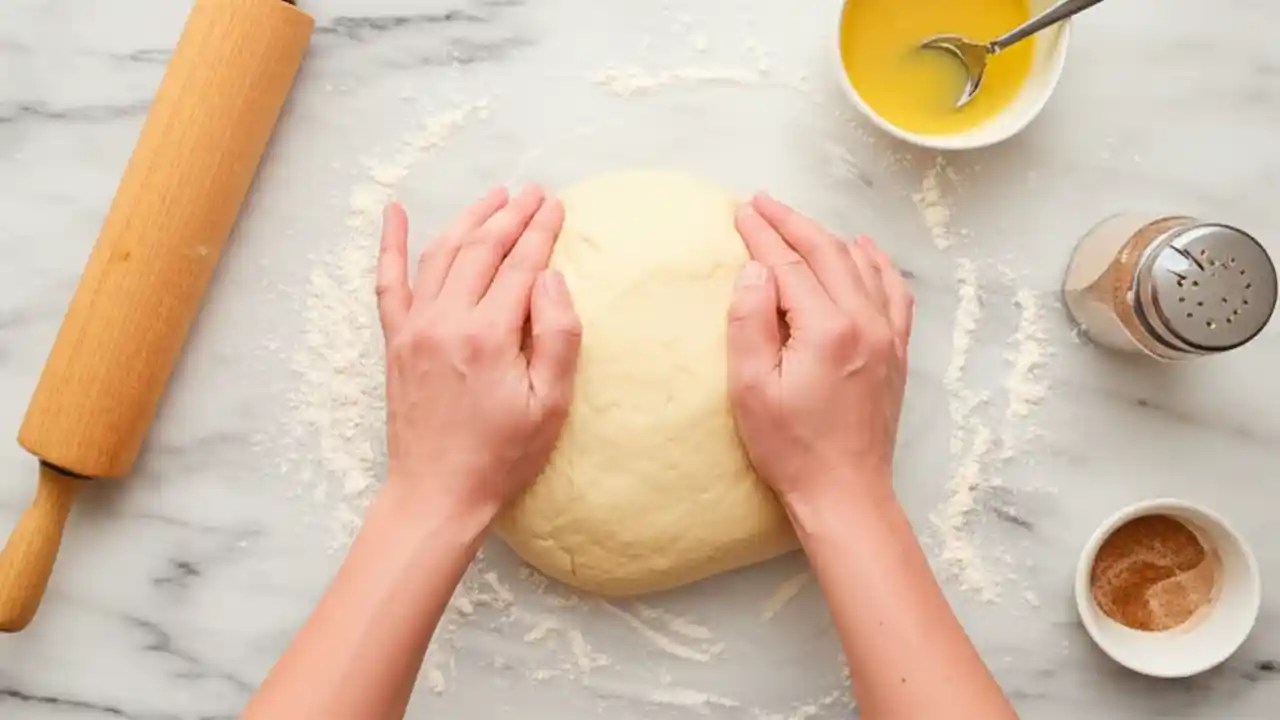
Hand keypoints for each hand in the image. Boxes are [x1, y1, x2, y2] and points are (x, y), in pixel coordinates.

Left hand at [375, 185, 581, 520]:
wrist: (437, 494)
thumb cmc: (502, 456)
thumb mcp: (551, 405)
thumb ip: (557, 336)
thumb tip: (551, 276)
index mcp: (489, 335)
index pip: (522, 265)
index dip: (542, 231)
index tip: (558, 205)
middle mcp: (447, 321)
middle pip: (482, 250)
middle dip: (511, 215)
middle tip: (534, 192)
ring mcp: (415, 328)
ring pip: (441, 254)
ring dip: (469, 219)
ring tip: (494, 196)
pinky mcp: (396, 342)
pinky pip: (389, 282)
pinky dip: (391, 245)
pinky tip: (394, 213)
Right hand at [727, 194, 912, 512]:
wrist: (845, 492)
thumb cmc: (790, 448)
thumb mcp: (750, 388)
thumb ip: (750, 321)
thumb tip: (756, 269)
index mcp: (827, 328)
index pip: (789, 265)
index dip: (762, 234)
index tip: (741, 212)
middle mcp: (864, 322)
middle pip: (828, 252)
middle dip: (792, 223)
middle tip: (761, 204)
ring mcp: (887, 335)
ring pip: (861, 264)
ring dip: (828, 237)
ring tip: (798, 223)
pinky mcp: (896, 352)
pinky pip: (892, 291)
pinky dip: (876, 263)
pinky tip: (863, 250)